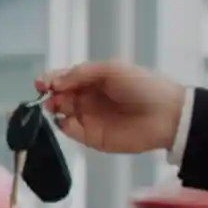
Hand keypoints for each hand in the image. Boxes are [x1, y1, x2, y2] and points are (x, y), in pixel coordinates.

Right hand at [35, 60, 186, 154]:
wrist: (167, 115)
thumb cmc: (141, 86)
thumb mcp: (111, 70)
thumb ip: (81, 74)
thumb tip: (55, 83)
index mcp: (91, 80)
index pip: (64, 78)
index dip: (50, 79)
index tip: (41, 82)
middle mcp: (86, 98)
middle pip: (58, 95)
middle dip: (49, 94)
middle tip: (46, 94)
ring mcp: (87, 118)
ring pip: (60, 112)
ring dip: (52, 108)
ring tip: (53, 105)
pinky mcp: (91, 137)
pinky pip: (70, 130)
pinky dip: (63, 125)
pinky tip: (64, 119)